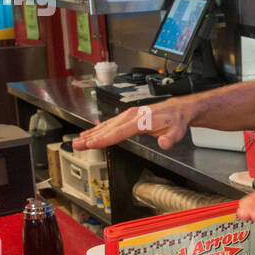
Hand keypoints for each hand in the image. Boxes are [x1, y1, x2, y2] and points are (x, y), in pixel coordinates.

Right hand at [76, 99, 190, 150]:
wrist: (177, 110)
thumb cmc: (175, 120)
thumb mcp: (177, 131)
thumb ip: (170, 138)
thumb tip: (164, 143)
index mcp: (141, 120)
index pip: (119, 132)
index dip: (104, 139)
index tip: (91, 144)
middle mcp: (132, 116)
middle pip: (108, 129)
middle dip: (91, 137)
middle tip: (77, 144)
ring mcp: (128, 115)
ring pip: (106, 126)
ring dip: (91, 134)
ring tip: (78, 141)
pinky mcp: (127, 117)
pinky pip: (109, 124)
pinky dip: (98, 129)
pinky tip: (90, 134)